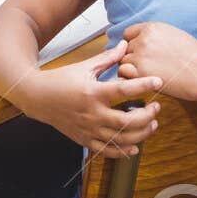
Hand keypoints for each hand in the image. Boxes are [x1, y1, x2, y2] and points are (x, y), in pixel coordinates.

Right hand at [23, 42, 160, 156]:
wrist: (38, 97)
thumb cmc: (60, 80)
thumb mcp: (84, 67)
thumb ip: (107, 58)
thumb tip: (125, 45)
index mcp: (93, 93)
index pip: (125, 90)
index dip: (144, 86)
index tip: (159, 82)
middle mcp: (92, 114)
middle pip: (128, 121)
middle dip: (147, 116)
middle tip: (157, 108)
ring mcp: (88, 129)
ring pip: (121, 139)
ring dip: (141, 134)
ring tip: (151, 124)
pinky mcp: (84, 140)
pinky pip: (107, 150)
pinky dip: (123, 151)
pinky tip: (134, 146)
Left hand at [118, 21, 196, 102]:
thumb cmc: (193, 57)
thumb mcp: (174, 36)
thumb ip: (154, 36)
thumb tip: (140, 40)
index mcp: (152, 28)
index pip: (128, 33)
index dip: (132, 44)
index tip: (139, 53)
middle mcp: (144, 39)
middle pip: (125, 48)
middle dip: (132, 57)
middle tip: (146, 67)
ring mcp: (141, 55)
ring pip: (123, 61)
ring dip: (131, 68)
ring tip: (146, 74)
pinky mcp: (141, 72)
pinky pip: (124, 73)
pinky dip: (130, 78)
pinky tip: (142, 80)